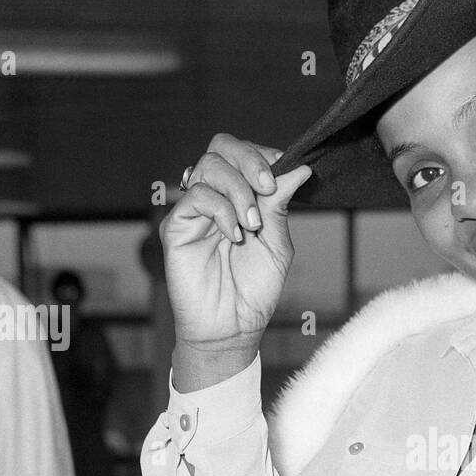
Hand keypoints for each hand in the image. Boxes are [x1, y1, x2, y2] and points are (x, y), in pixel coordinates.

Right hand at [162, 134, 310, 387]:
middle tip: (267, 187)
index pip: (242, 154)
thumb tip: (299, 168)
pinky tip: (235, 235)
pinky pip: (196, 196)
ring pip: (207, 166)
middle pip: (220, 148)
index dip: (262, 155)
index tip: (285, 168)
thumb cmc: (253, 290)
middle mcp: (214, 197)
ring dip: (238, 190)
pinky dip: (222, 210)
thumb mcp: (277, 243)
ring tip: (253, 225)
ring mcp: (194, 210)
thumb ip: (280, 205)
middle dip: (249, 160)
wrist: (232, 327)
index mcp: (239, 197)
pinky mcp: (176, 225)